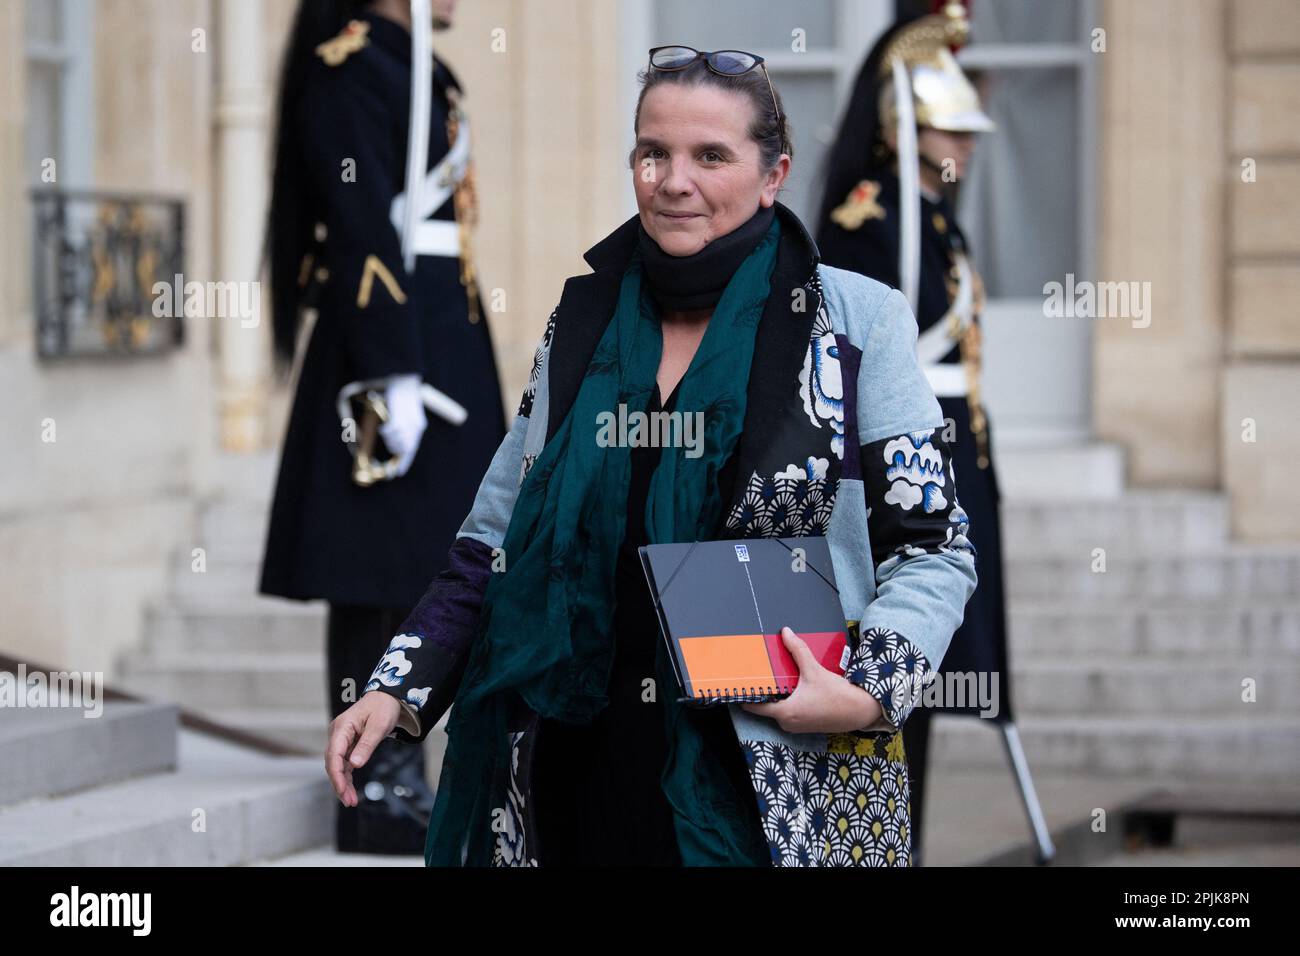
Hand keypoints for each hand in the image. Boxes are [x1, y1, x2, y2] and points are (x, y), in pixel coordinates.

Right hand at [325, 691, 400, 805]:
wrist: (387, 698)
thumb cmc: (383, 708)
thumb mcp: (379, 725)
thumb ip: (367, 744)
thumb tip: (355, 765)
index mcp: (342, 727)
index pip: (333, 754)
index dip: (336, 774)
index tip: (342, 790)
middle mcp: (338, 734)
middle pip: (333, 763)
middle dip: (339, 783)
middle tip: (349, 801)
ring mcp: (341, 740)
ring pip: (338, 766)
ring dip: (343, 784)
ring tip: (350, 801)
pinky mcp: (347, 745)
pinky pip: (344, 764)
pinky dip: (347, 777)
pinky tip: (350, 791)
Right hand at [380, 374, 426, 476]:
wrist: (403, 382)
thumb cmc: (401, 399)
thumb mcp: (405, 416)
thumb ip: (402, 430)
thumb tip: (397, 447)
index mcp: (418, 427)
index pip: (412, 450)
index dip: (404, 463)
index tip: (397, 473)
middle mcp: (415, 427)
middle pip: (404, 449)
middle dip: (395, 450)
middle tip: (388, 442)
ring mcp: (407, 423)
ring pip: (398, 442)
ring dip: (390, 441)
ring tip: (387, 431)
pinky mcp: (398, 416)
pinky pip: (391, 432)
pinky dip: (386, 433)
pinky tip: (384, 427)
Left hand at [742, 626, 883, 733]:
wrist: (861, 711)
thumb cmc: (838, 695)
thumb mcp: (814, 670)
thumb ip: (798, 650)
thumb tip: (786, 632)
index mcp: (785, 713)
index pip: (754, 706)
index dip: (746, 695)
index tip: (740, 684)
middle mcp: (787, 723)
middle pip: (766, 706)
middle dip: (765, 691)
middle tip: (761, 673)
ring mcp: (797, 726)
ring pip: (778, 709)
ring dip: (778, 696)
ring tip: (779, 678)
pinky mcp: (805, 726)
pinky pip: (789, 713)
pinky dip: (788, 702)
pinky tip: (794, 688)